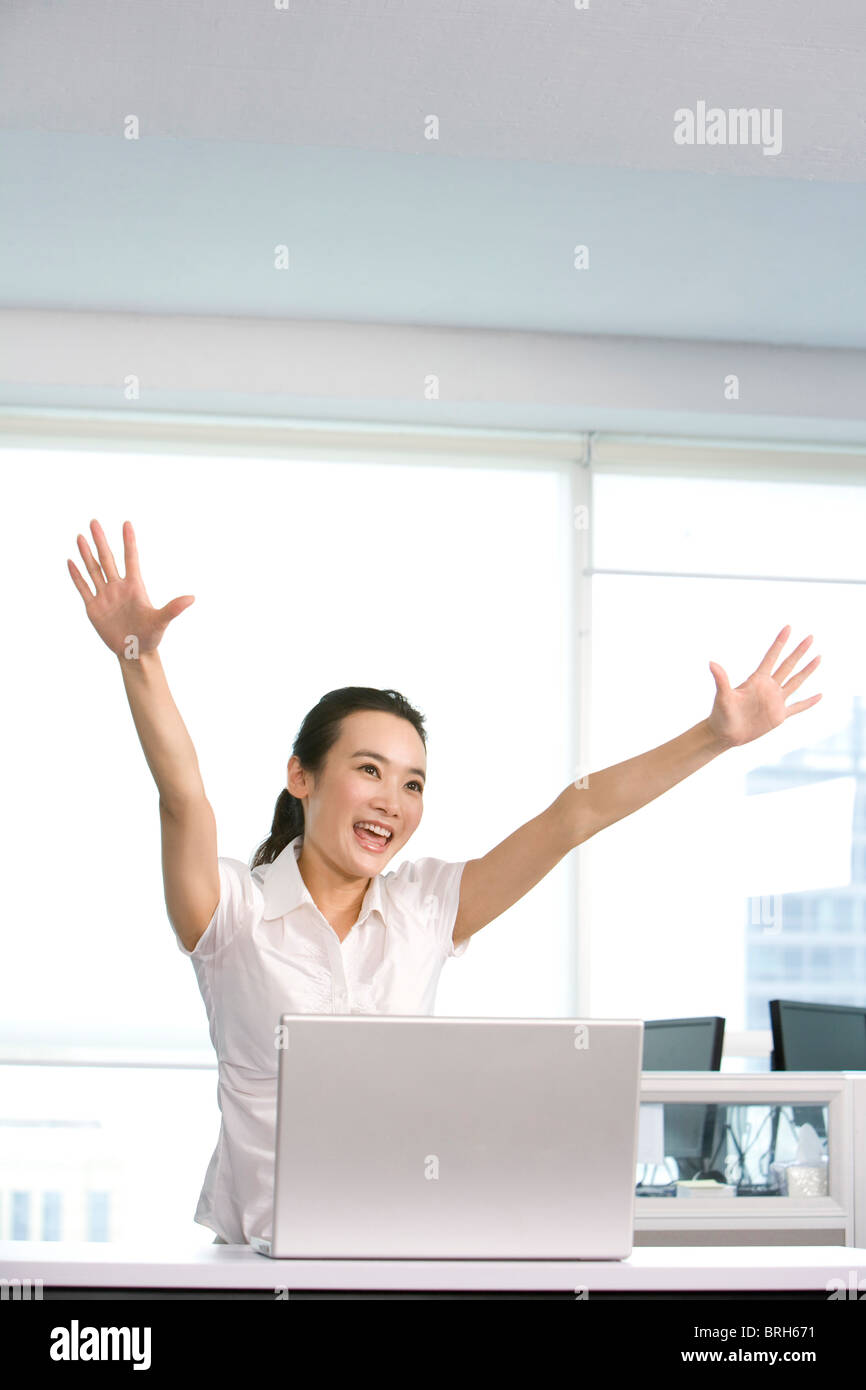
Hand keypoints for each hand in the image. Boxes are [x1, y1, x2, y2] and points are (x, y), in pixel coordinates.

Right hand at [68, 519, 194, 658]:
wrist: (134, 652)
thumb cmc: (150, 636)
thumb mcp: (161, 621)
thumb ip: (173, 608)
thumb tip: (192, 598)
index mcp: (135, 586)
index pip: (131, 558)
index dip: (128, 541)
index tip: (127, 523)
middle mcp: (118, 587)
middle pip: (107, 559)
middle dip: (101, 541)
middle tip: (94, 522)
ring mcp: (105, 596)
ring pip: (93, 570)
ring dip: (86, 554)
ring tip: (80, 536)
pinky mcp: (94, 608)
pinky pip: (83, 588)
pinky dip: (76, 575)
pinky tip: (71, 561)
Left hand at [706, 625, 821, 748]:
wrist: (725, 734)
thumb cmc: (720, 714)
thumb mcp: (722, 696)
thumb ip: (721, 680)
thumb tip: (711, 663)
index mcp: (756, 680)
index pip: (771, 657)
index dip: (780, 642)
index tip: (788, 627)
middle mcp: (768, 687)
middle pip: (788, 665)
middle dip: (799, 651)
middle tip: (810, 637)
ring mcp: (775, 701)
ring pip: (795, 681)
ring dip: (807, 670)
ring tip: (818, 657)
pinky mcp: (779, 715)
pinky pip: (798, 707)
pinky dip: (809, 702)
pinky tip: (820, 695)